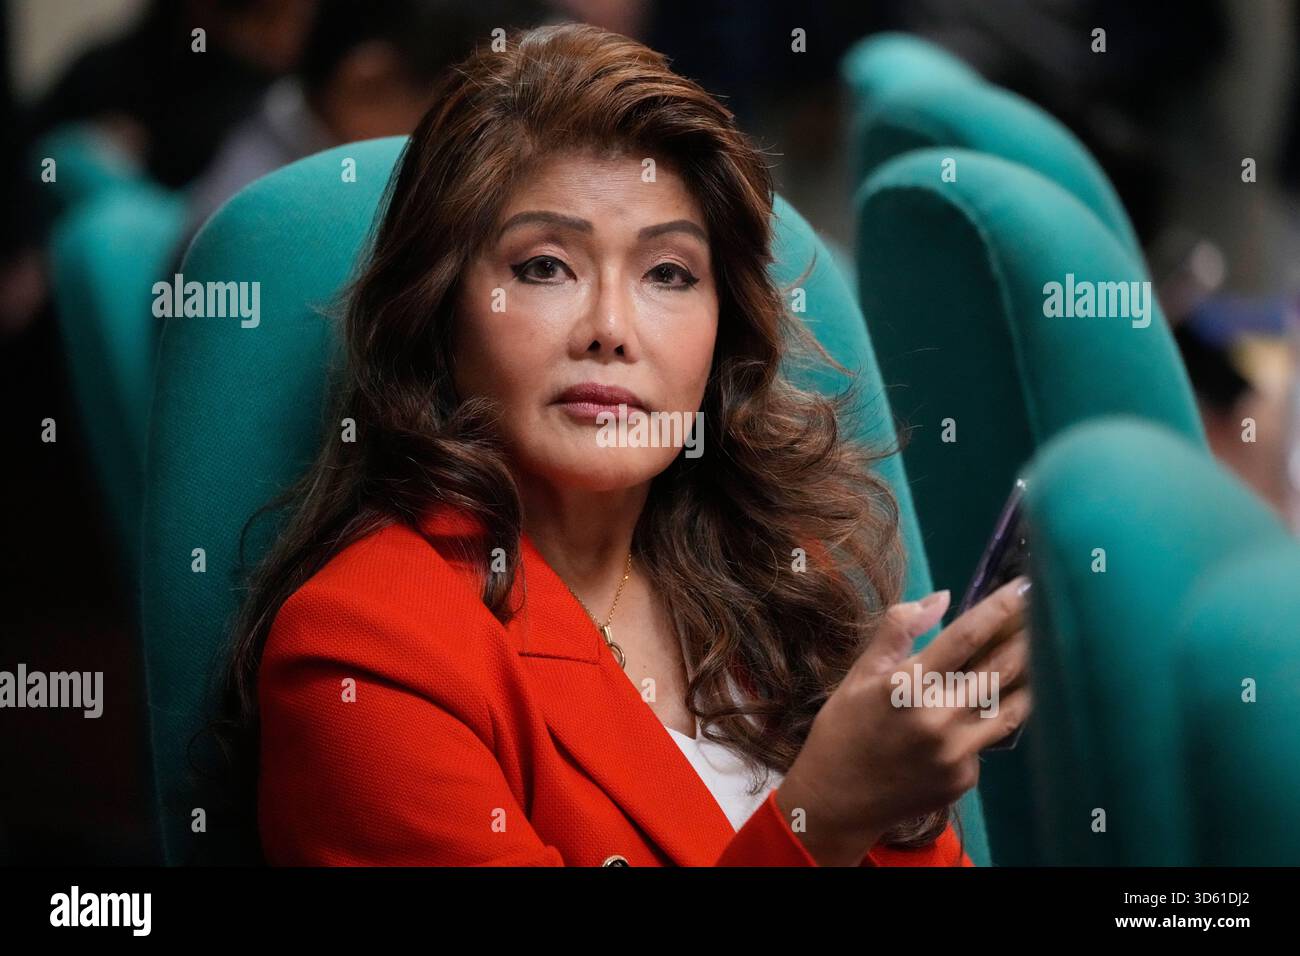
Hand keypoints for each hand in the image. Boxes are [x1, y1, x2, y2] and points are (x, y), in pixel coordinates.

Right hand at [775, 577, 1032, 864]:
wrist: (836, 799)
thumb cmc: (844, 728)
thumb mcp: (861, 673)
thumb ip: (899, 630)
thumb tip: (942, 598)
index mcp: (908, 685)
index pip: (967, 636)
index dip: (1002, 608)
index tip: (1027, 586)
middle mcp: (938, 719)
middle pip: (1001, 670)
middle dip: (1029, 638)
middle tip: (1047, 615)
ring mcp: (955, 753)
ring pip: (1010, 708)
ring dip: (1028, 679)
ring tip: (1041, 654)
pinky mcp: (964, 778)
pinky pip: (988, 741)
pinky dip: (991, 720)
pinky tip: (988, 707)